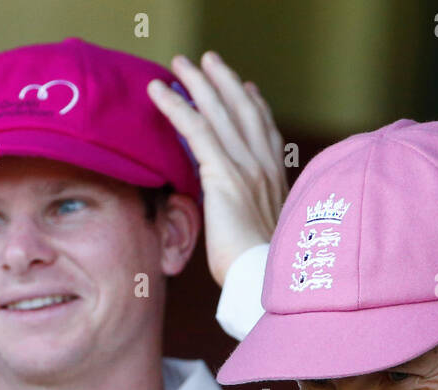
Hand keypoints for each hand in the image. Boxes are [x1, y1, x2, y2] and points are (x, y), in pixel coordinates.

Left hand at [148, 51, 287, 287]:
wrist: (268, 280)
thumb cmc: (266, 274)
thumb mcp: (268, 243)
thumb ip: (257, 224)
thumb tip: (247, 229)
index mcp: (280, 184)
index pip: (268, 135)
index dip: (258, 107)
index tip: (250, 89)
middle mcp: (266, 169)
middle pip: (246, 111)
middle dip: (227, 82)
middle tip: (210, 61)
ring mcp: (247, 169)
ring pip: (220, 112)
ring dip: (199, 82)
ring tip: (181, 63)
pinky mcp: (224, 175)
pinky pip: (195, 129)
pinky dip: (176, 105)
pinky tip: (158, 90)